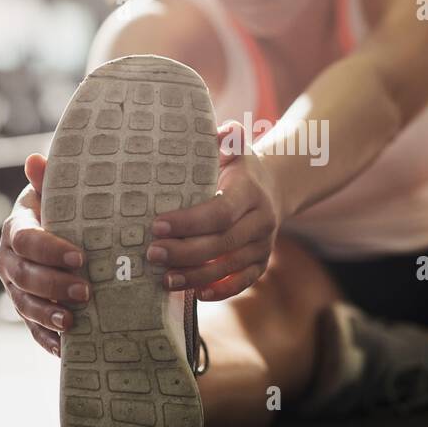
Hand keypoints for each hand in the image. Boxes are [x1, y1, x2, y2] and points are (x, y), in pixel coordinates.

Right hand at [0, 153, 88, 356]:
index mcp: (16, 229)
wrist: (63, 235)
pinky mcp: (26, 311)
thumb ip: (49, 180)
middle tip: (86, 291)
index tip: (80, 257)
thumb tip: (35, 160)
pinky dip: (47, 339)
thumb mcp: (59, 194)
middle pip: (24, 277)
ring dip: (48, 314)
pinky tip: (66, 347)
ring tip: (74, 321)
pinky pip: (31, 329)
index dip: (50, 250)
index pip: (27, 241)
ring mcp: (14, 289)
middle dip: (54, 285)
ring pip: (24, 305)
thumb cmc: (65, 210)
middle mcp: (9, 260)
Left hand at [145, 120, 280, 301]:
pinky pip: (243, 282)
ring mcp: (264, 245)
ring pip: (229, 266)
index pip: (220, 212)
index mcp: (250, 192)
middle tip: (151, 253)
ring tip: (164, 277)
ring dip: (195, 275)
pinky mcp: (261, 263)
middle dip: (184, 251)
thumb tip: (220, 132)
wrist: (275, 188)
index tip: (157, 225)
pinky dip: (221, 291)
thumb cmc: (241, 168)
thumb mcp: (235, 148)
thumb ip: (226, 139)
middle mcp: (261, 221)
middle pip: (222, 243)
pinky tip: (196, 294)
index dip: (189, 222)